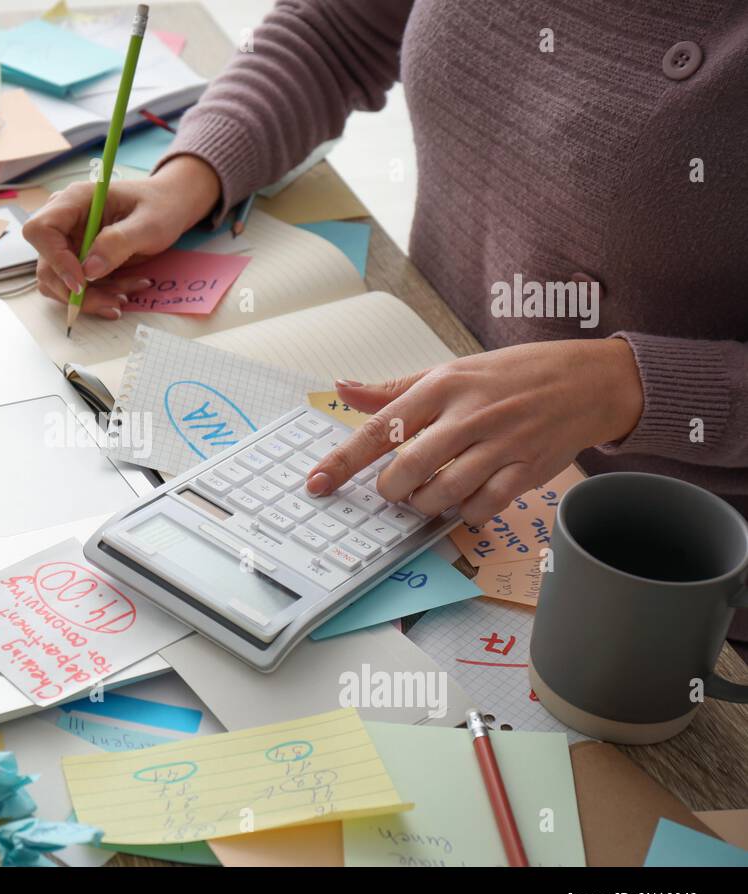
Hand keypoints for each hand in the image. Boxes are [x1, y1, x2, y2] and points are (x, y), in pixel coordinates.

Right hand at [22, 155, 220, 317]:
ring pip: (59, 283)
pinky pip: (75, 288)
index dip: (55, 259)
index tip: (83, 281)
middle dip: (77, 292)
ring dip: (90, 298)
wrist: (168, 207)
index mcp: (74, 200)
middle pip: (47, 265)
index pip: (40, 230)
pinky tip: (121, 292)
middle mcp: (64, 221)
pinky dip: (97, 297)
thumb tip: (89, 270)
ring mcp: (68, 242)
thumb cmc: (160, 206)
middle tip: (113, 302)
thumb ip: (119, 242)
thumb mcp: (149, 223)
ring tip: (124, 296)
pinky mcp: (77, 260)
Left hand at [305, 339, 643, 525]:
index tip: (317, 483)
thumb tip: (343, 388)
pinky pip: (484, 506)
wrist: (587, 380)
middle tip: (394, 489)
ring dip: (426, 504)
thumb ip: (394, 390)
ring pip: (444, 492)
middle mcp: (469, 414)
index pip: (380, 429)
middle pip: (409, 469)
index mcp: (442, 386)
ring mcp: (500, 443)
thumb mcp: (450, 370)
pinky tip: (464, 499)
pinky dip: (466, 512)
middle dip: (392, 490)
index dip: (343, 461)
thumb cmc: (510, 376)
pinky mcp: (526, 469)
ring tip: (427, 494)